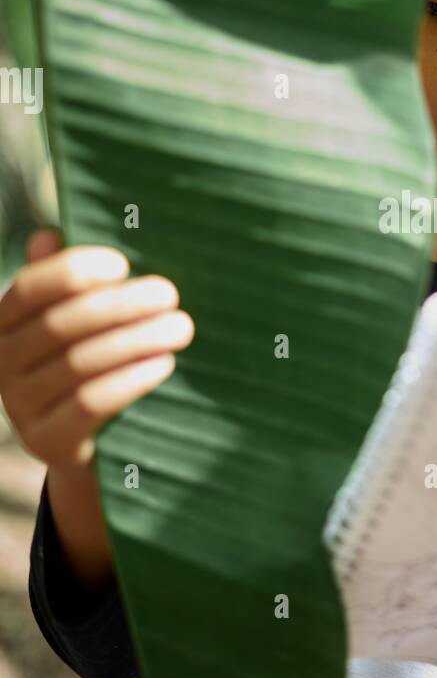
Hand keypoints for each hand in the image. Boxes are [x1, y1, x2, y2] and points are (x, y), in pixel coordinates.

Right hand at [0, 228, 193, 467]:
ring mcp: (19, 407)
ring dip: (136, 340)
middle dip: (120, 305)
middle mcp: (0, 364)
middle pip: (60, 325)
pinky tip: (163, 364)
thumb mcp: (76, 320)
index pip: (30, 288)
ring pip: (78, 364)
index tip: (123, 264)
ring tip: (179, 327)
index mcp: (3, 323)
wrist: (87, 443)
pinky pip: (89, 405)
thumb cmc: (88, 361)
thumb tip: (49, 234)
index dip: (73, 271)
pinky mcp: (45, 442)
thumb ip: (64, 281)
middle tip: (169, 295)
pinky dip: (130, 380)